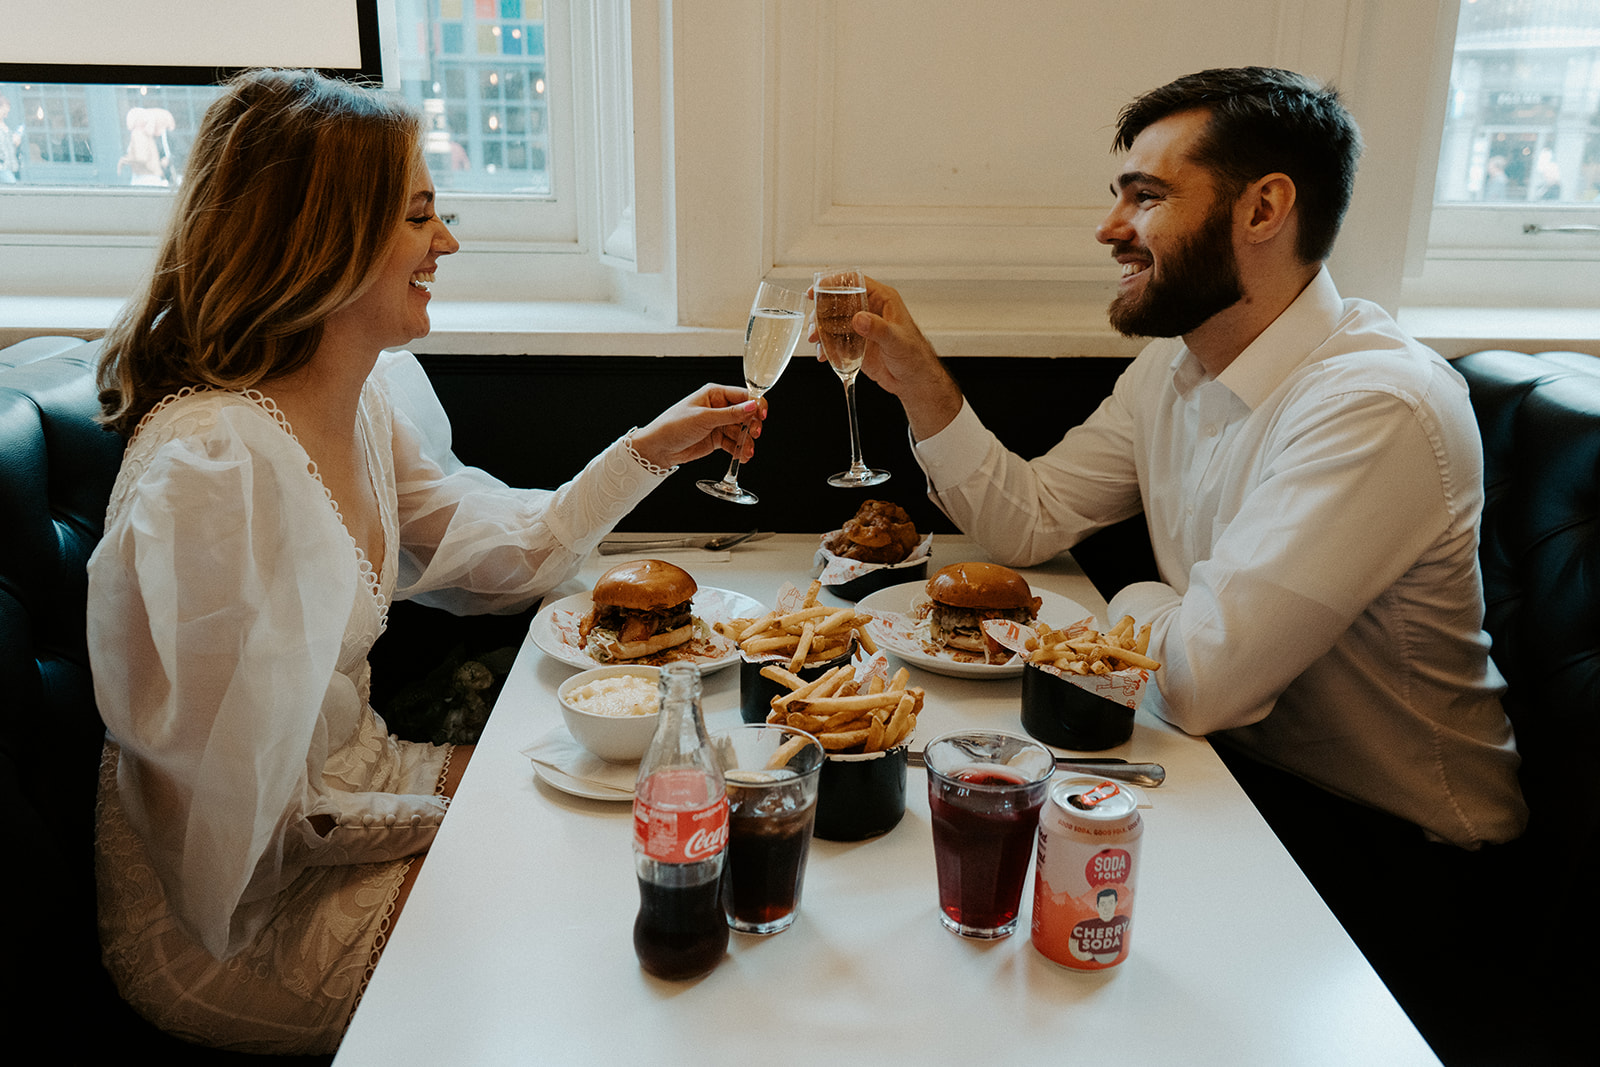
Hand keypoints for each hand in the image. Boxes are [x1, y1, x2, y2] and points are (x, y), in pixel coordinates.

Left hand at [629, 384, 766, 469]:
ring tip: (746, 452)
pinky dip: (739, 450)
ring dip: (746, 442)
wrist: (658, 448)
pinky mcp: (716, 439)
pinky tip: (742, 457)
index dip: (755, 405)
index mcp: (715, 394)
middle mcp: (719, 407)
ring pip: (741, 431)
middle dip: (751, 425)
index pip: (743, 396)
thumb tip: (753, 407)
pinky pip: (734, 443)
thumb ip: (731, 414)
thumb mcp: (704, 418)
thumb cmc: (673, 426)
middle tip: (753, 434)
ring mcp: (718, 424)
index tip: (761, 416)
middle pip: (746, 414)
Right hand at [809, 275, 963, 439]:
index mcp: (881, 300)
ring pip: (832, 320)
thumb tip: (859, 318)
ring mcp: (860, 327)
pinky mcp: (854, 344)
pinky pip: (834, 339)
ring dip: (820, 329)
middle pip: (837, 301)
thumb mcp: (896, 341)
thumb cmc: (914, 357)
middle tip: (814, 324)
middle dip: (821, 310)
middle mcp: (869, 310)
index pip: (854, 282)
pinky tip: (822, 355)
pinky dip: (825, 345)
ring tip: (815, 340)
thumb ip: (878, 329)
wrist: (913, 382)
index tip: (816, 289)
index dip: (833, 282)